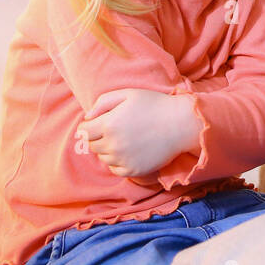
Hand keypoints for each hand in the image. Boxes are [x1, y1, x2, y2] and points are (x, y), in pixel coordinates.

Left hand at [78, 88, 200, 178]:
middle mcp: (113, 144)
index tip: (99, 122)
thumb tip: (88, 117)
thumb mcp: (127, 94)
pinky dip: (117, 162)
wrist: (180, 124)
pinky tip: (129, 151)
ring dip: (108, 149)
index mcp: (108, 124)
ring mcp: (123, 159)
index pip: (83, 131)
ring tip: (125, 139)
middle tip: (115, 129)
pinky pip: (115, 169)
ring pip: (103, 158)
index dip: (89, 125)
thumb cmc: (154, 105)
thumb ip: (102, 102)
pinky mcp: (133, 170)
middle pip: (92, 145)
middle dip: (99, 137)